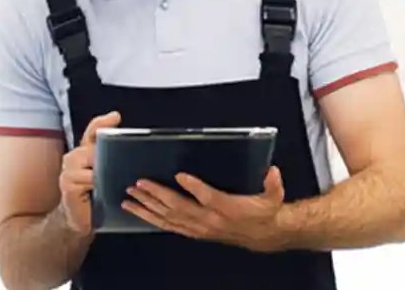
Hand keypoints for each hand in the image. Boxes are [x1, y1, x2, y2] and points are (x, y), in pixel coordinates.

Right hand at [57, 110, 120, 235]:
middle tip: (125, 158)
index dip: (103, 123)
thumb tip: (137, 153)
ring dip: (104, 170)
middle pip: (94, 148)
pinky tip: (102, 189)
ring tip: (114, 177)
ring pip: (92, 162)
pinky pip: (88, 179)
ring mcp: (68, 170)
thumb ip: (112, 162)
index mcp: (84, 152)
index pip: (92, 131)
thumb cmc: (96, 196)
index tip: (115, 117)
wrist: (79, 219)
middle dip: (109, 152)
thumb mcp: (105, 176)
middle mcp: (74, 157)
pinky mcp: (68, 184)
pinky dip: (98, 183)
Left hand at [123, 165, 286, 252]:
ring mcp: (199, 228)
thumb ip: (273, 183)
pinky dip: (152, 220)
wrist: (263, 234)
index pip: (208, 197)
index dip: (194, 187)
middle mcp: (209, 220)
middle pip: (180, 207)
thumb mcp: (274, 196)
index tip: (180, 175)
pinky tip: (138, 212)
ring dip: (148, 208)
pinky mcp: (194, 232)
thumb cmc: (265, 210)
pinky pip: (169, 227)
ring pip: (169, 218)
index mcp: (227, 207)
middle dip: (157, 195)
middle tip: (139, 183)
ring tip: (129, 197)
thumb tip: (272, 170)